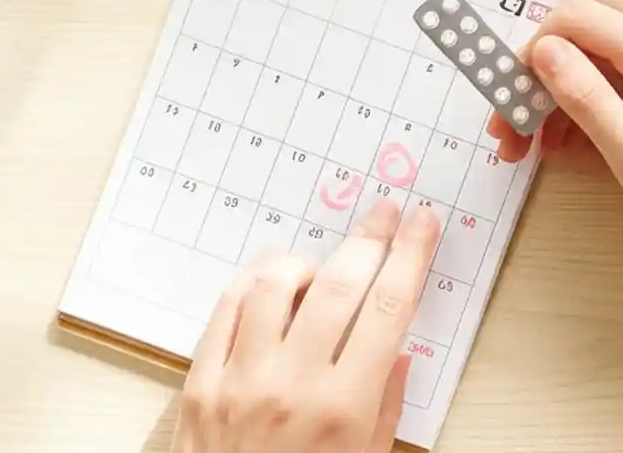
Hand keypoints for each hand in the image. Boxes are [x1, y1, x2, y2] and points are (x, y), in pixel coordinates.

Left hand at [171, 200, 440, 452]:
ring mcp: (240, 381)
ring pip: (276, 283)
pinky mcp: (199, 384)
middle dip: (371, 237)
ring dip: (308, 261)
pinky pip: (226, 309)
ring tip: (325, 265)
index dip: (411, 255)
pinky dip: (253, 282)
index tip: (423, 224)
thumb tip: (396, 346)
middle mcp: (292, 385)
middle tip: (387, 213)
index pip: (389, 308)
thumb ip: (386, 404)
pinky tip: (273, 280)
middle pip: (340, 283)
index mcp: (345, 408)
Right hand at [489, 0, 622, 289]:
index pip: (579, 17)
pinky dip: (591, 98)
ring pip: (604, 46)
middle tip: (513, 122)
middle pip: (590, 21)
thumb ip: (590, 101)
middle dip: (542, 66)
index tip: (507, 105)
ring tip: (532, 145)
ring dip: (562, 85)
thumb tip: (543, 51)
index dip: (532, 53)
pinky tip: (568, 145)